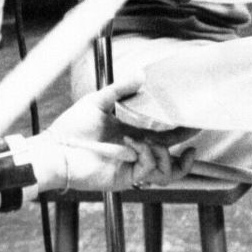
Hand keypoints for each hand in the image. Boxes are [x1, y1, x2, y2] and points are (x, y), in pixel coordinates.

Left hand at [39, 79, 195, 190]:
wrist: (56, 150)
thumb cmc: (72, 128)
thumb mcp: (98, 102)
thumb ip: (121, 89)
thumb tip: (141, 74)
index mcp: (133, 134)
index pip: (164, 134)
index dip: (181, 130)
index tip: (194, 121)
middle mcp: (136, 152)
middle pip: (171, 155)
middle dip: (183, 145)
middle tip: (191, 134)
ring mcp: (133, 166)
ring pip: (165, 168)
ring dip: (161, 153)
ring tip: (144, 141)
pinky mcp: (127, 178)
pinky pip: (149, 172)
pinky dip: (146, 157)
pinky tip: (133, 145)